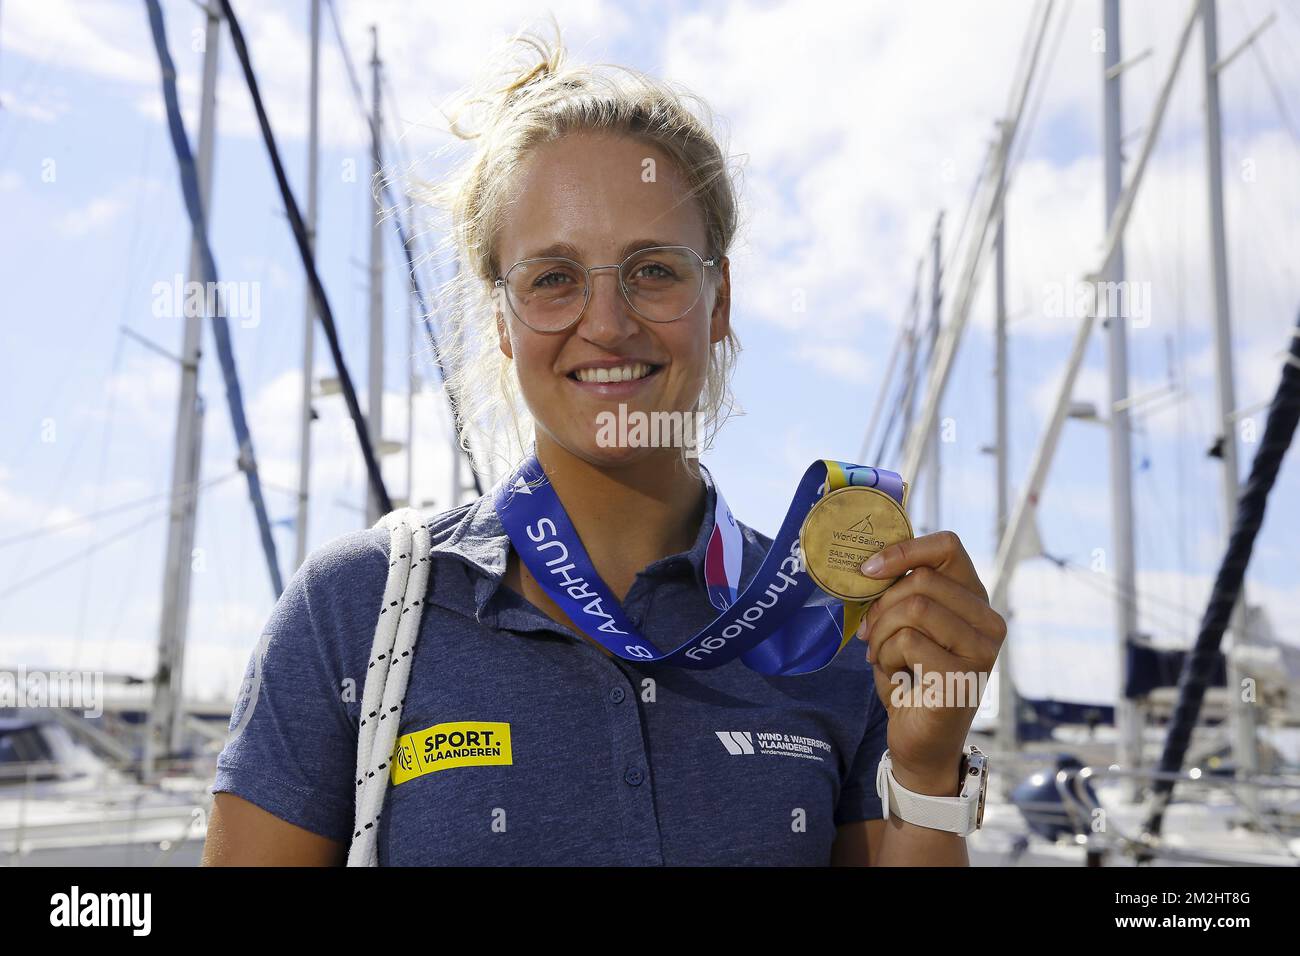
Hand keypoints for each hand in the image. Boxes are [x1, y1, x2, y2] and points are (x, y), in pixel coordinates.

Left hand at [855, 531, 1004, 794]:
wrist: (920, 741)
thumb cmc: (910, 679)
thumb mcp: (906, 627)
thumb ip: (900, 594)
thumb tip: (870, 564)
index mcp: (975, 600)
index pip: (947, 546)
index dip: (903, 550)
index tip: (869, 570)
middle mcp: (988, 621)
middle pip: (921, 579)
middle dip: (881, 606)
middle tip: (869, 635)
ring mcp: (981, 649)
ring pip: (913, 607)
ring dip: (881, 634)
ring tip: (884, 657)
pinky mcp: (963, 675)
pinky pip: (907, 641)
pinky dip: (886, 657)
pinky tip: (896, 677)